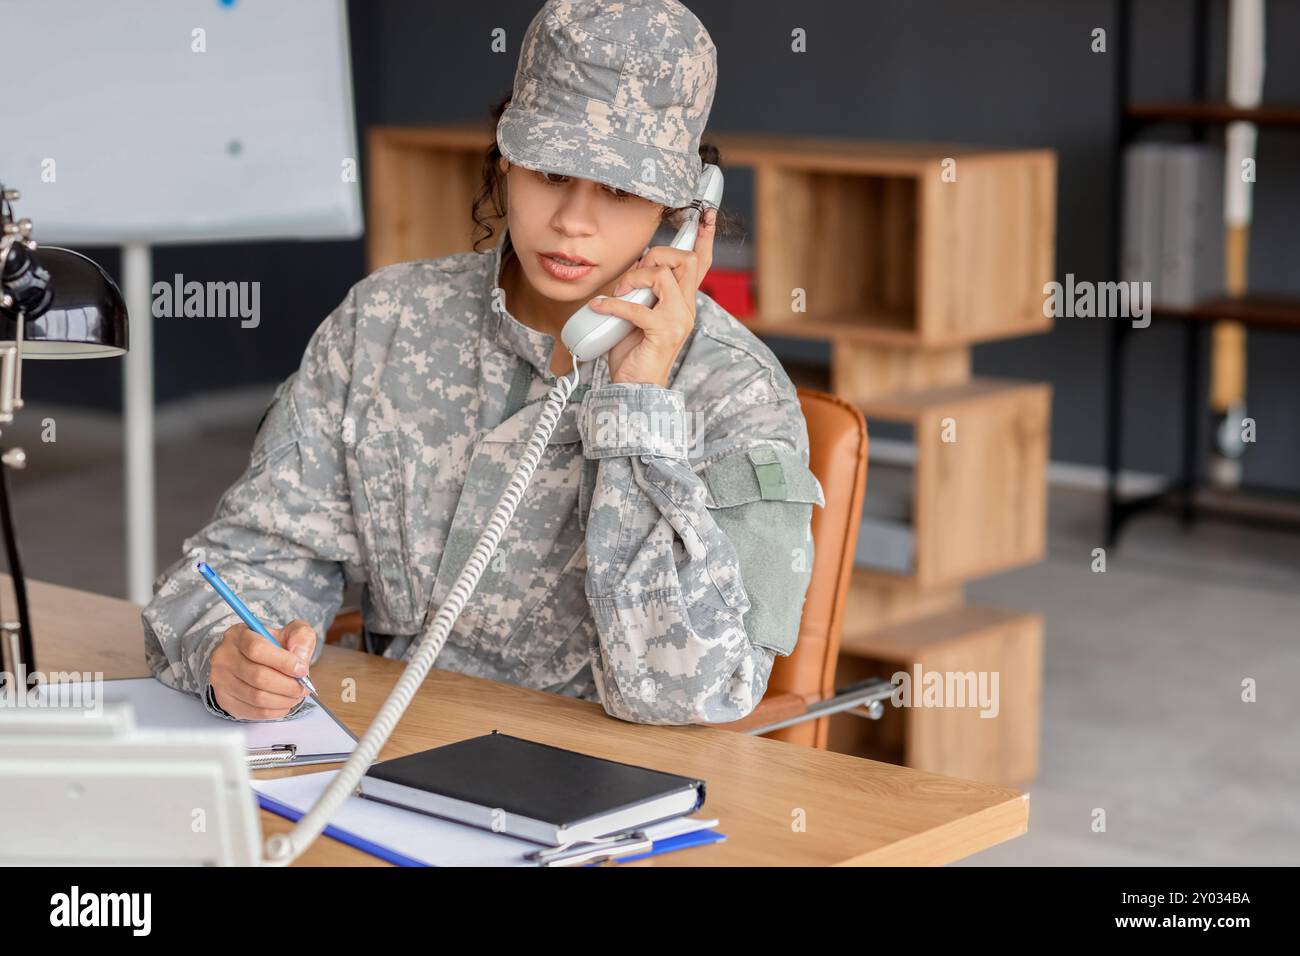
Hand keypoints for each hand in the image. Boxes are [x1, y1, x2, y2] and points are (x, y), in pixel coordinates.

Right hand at [209, 619, 315, 719]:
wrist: (253, 660)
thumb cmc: (273, 646)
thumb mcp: (291, 632)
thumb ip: (301, 637)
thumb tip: (300, 658)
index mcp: (238, 635)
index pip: (257, 649)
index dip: (283, 662)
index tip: (302, 670)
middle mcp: (224, 657)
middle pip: (258, 676)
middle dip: (288, 685)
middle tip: (304, 687)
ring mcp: (221, 681)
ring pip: (257, 697)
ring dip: (284, 699)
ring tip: (297, 695)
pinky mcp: (225, 701)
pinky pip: (254, 711)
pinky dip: (275, 710)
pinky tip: (285, 703)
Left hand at [592, 208, 716, 386]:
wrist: (635, 388)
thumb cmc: (634, 352)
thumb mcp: (638, 313)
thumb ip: (641, 291)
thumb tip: (632, 268)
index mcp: (683, 302)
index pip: (700, 264)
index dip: (704, 238)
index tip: (706, 216)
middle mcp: (686, 308)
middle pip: (685, 260)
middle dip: (656, 256)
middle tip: (634, 275)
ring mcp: (678, 320)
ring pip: (662, 276)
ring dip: (633, 279)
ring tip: (616, 294)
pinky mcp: (662, 332)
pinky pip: (636, 307)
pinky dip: (612, 305)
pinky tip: (599, 307)